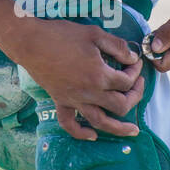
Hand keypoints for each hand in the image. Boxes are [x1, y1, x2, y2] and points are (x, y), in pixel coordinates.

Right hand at [11, 17, 144, 140]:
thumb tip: (132, 59)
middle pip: (120, 105)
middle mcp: (89, 92)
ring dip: (119, 128)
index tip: (134, 63)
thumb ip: (117, 47)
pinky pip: (70, 124)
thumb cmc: (62, 35)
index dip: (135, 72)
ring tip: (132, 131)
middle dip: (135, 96)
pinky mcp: (60, 101)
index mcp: (100, 75)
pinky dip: (81, 133)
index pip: (126, 81)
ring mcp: (74, 100)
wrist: (31, 42)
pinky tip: (92, 136)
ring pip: (101, 122)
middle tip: (138, 86)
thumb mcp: (95, 34)